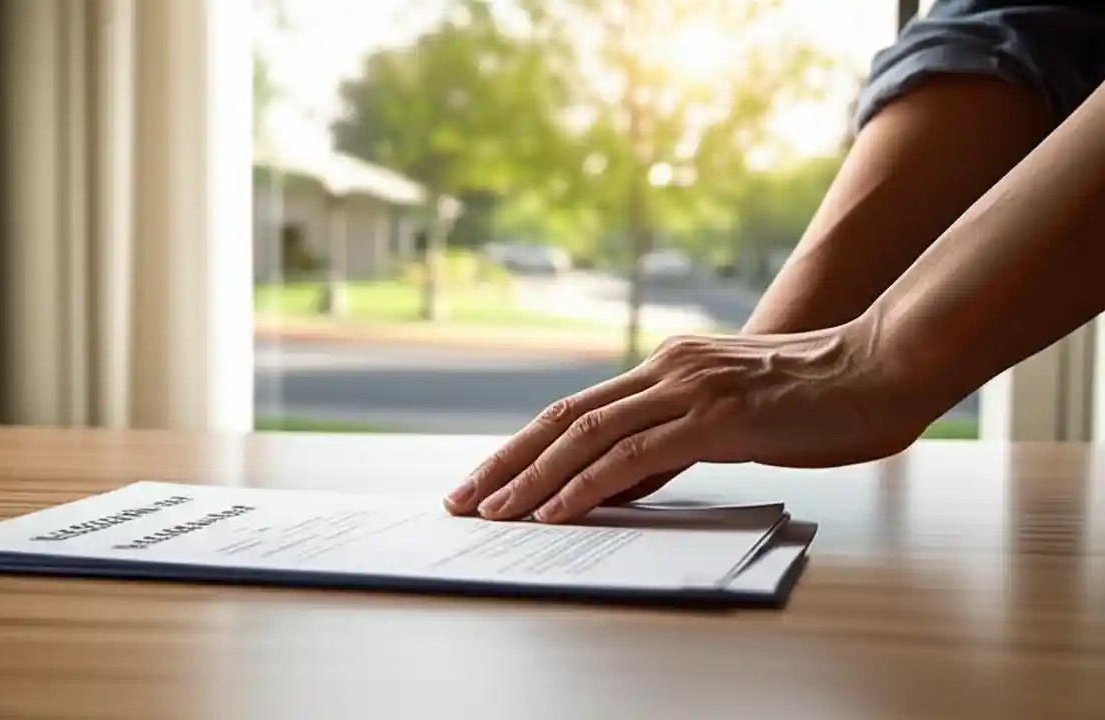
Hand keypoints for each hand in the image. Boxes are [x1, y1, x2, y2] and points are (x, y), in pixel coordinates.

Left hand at [443, 322, 926, 523]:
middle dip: (507, 462)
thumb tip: (624, 480)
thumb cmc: (822, 396)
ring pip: (587, 436)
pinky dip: (587, 485)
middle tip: (463, 498)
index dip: (525, 446)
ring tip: (493, 511)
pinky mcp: (717, 418)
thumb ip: (677, 441)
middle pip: (564, 419)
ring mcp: (689, 390)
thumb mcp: (735, 417)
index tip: (489, 479)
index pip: (577, 410)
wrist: (887, 363)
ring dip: (533, 478)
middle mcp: (667, 370)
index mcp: (668, 367)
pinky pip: (635, 457)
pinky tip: (557, 511)